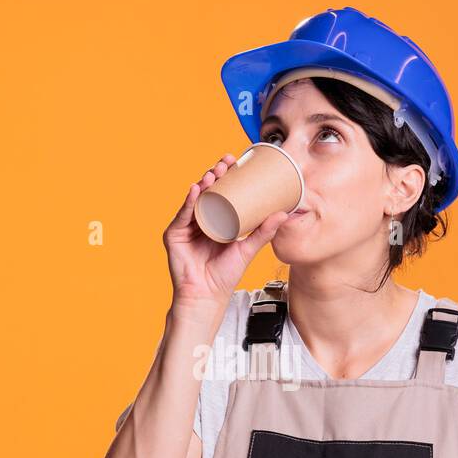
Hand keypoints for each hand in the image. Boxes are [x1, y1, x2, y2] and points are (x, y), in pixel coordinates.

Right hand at [163, 154, 290, 313]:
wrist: (207, 296)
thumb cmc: (224, 276)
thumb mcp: (247, 249)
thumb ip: (264, 232)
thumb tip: (284, 214)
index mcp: (215, 220)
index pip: (221, 192)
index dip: (226, 175)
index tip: (235, 161)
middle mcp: (199, 219)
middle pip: (206, 191)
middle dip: (215, 173)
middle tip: (226, 163)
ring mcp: (186, 226)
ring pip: (194, 199)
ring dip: (203, 183)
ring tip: (214, 174)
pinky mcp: (174, 235)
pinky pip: (182, 214)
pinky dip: (189, 201)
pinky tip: (197, 190)